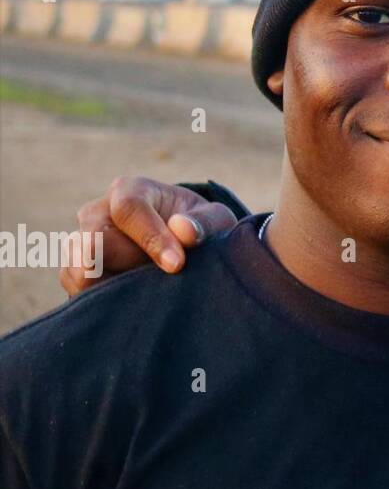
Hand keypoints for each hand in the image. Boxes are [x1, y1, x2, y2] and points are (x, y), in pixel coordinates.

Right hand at [61, 176, 237, 296]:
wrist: (179, 245)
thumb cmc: (197, 226)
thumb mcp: (214, 219)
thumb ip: (205, 222)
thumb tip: (183, 230)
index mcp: (129, 190)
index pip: (128, 209)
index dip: (151, 238)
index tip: (176, 264)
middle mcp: (96, 213)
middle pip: (97, 243)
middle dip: (131, 264)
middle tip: (160, 275)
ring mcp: (79, 243)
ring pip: (81, 269)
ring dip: (116, 284)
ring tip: (147, 284)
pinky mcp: (73, 271)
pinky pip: (77, 289)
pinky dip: (104, 298)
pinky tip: (132, 296)